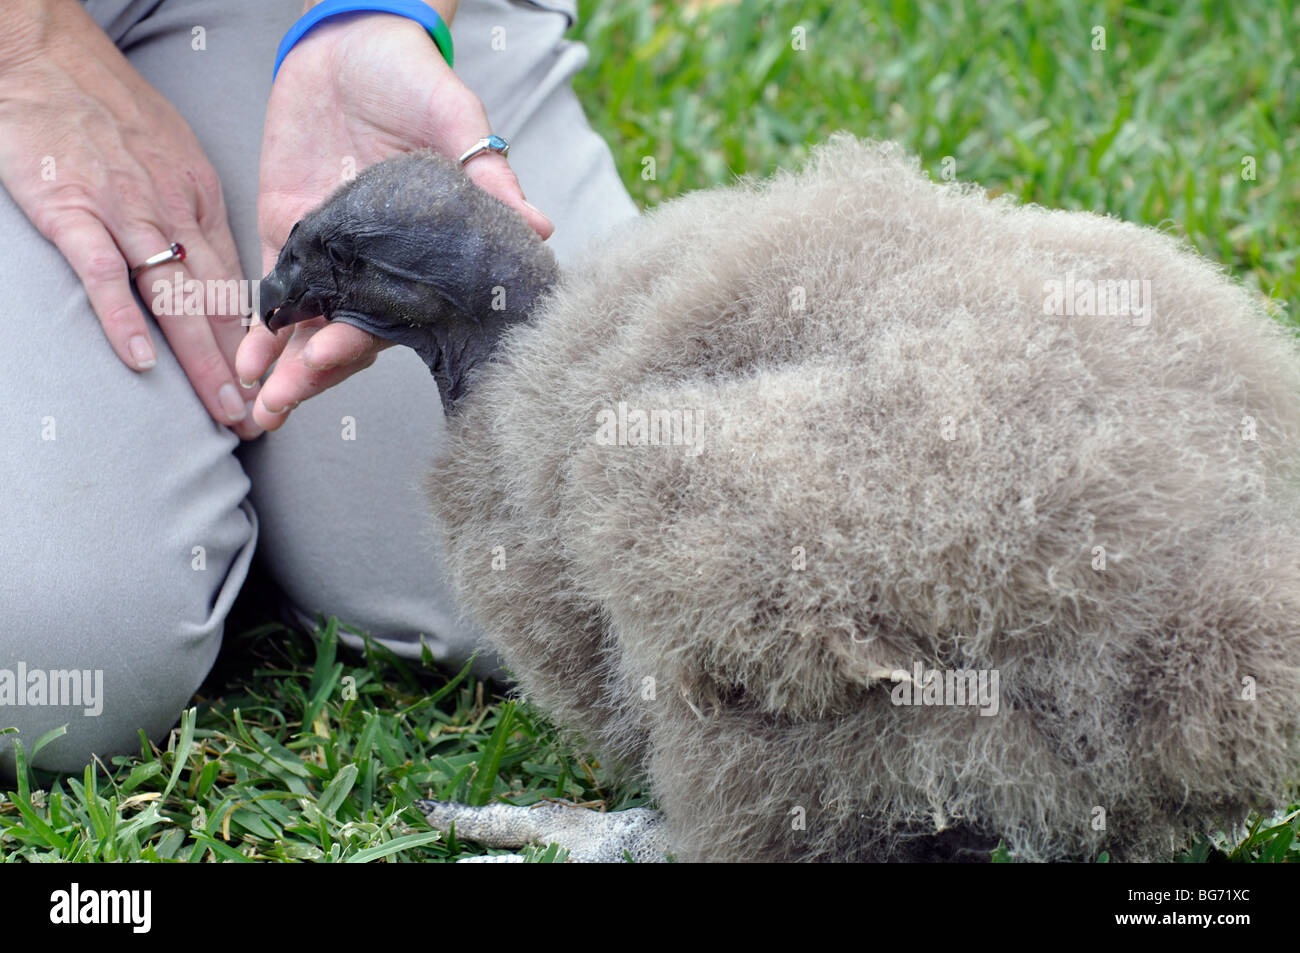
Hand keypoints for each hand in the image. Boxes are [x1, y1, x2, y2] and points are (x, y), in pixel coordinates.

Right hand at [0, 0, 261, 437]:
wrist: (42, 53)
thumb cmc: (105, 105)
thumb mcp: (173, 155)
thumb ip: (193, 211)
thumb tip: (212, 265)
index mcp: (202, 201)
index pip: (238, 284)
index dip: (259, 341)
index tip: (274, 383)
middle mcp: (175, 211)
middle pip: (218, 302)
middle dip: (244, 366)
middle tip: (262, 418)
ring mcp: (124, 211)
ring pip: (176, 297)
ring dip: (202, 359)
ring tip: (223, 409)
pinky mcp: (73, 208)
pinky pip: (104, 271)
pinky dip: (123, 317)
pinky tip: (143, 361)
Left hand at [236, 8, 552, 431]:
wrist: (356, 41)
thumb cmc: (414, 79)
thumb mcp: (455, 119)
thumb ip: (488, 174)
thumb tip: (539, 226)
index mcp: (420, 252)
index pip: (393, 312)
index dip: (362, 338)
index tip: (334, 358)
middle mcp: (377, 264)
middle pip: (344, 333)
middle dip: (311, 374)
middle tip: (281, 405)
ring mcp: (332, 253)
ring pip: (305, 323)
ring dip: (281, 367)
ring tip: (258, 405)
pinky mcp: (292, 229)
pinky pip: (272, 287)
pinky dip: (257, 324)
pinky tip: (241, 361)